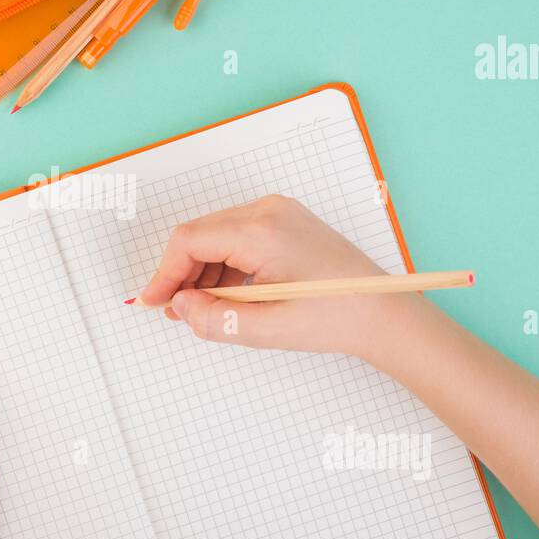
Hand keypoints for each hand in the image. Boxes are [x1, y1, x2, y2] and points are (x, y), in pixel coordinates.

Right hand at [137, 194, 409, 358]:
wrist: (383, 312)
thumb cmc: (337, 317)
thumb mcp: (268, 328)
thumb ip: (215, 318)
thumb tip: (179, 306)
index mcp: (261, 230)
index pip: (189, 241)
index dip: (164, 273)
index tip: (154, 302)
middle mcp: (268, 210)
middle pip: (200, 235)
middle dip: (183, 274)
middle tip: (179, 313)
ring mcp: (279, 212)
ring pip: (217, 235)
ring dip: (203, 272)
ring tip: (207, 310)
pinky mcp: (286, 222)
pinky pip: (238, 237)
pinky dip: (225, 266)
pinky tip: (231, 296)